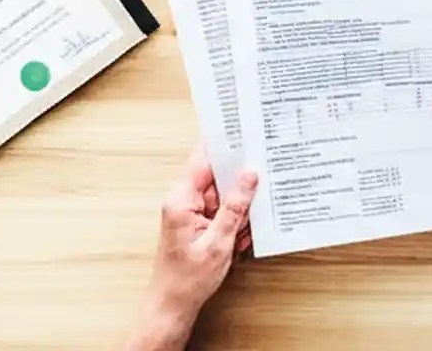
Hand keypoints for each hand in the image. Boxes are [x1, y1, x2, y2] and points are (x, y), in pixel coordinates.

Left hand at [128, 147, 257, 350]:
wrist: (172, 304)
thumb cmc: (187, 279)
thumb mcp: (219, 242)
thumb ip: (235, 206)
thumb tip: (249, 176)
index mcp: (181, 200)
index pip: (201, 160)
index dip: (220, 143)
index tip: (237, 127)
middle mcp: (182, 201)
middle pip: (216, 176)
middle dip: (238, 183)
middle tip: (259, 185)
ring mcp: (189, 211)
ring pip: (222, 194)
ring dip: (237, 208)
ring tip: (240, 231)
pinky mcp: (196, 221)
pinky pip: (220, 210)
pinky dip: (233, 221)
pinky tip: (237, 238)